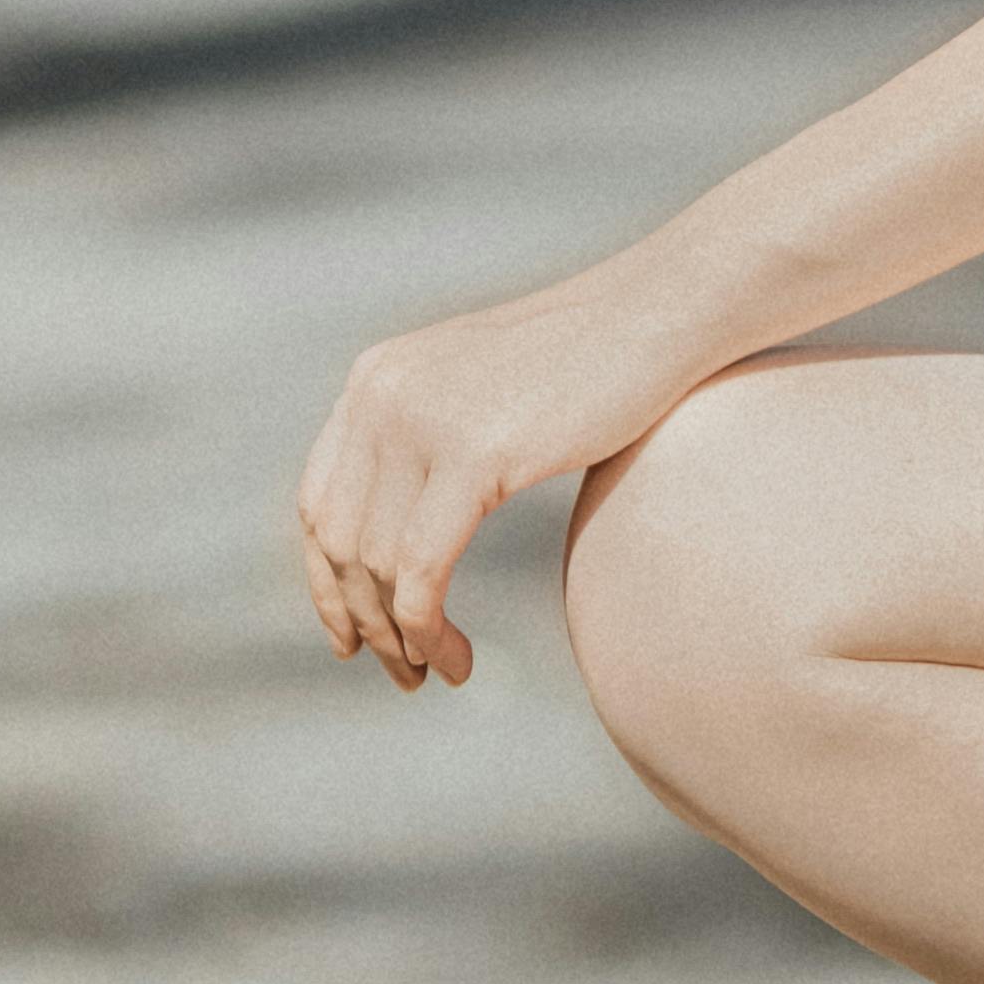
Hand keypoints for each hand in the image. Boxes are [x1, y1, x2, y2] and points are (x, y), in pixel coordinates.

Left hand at [293, 260, 716, 687]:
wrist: (664, 311)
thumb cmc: (598, 361)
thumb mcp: (487, 392)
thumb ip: (437, 439)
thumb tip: (416, 518)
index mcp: (378, 378)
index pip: (318, 502)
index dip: (327, 582)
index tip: (353, 636)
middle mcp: (382, 393)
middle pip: (337, 541)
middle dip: (361, 622)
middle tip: (403, 673)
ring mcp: (421, 418)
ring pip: (374, 565)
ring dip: (400, 638)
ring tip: (436, 672)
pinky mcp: (472, 452)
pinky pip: (420, 569)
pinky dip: (428, 628)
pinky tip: (456, 659)